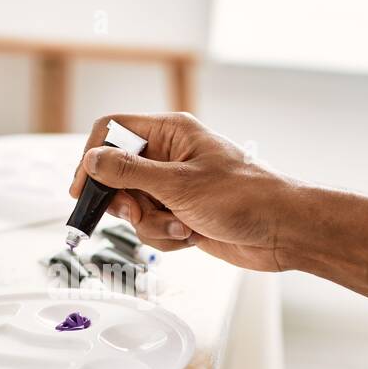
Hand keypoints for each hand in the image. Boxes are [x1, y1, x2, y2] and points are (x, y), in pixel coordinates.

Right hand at [69, 112, 303, 271]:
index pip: (113, 131)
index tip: (84, 190)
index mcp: (171, 133)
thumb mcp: (179, 185)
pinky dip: (166, 237)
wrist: (284, 231)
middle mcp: (170, 156)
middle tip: (140, 215)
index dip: (92, 159)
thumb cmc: (246, 198)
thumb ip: (129, 174)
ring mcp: (176, 187)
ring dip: (151, 225)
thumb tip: (92, 161)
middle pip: (118, 175)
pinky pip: (153, 227)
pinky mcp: (182, 213)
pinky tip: (192, 236)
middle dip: (127, 203)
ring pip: (134, 207)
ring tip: (181, 226)